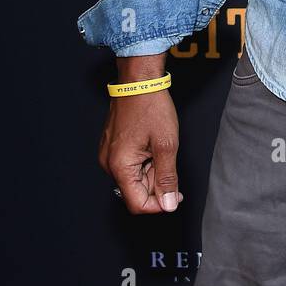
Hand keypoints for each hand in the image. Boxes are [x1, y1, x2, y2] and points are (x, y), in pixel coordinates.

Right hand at [98, 60, 183, 214]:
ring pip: (134, 178)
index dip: (159, 204)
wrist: (139, 80)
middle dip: (156, 183)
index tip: (176, 194)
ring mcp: (108, 155)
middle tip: (169, 159)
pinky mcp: (112, 147)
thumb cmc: (152, 108)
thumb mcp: (166, 145)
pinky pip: (129, 165)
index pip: (137, 204)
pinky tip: (152, 144)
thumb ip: (167, 178)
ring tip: (160, 147)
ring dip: (151, 170)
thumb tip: (169, 205)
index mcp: (119, 166)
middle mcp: (109, 164)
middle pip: (136, 191)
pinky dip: (144, 161)